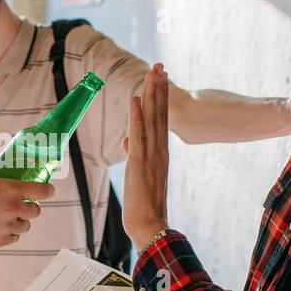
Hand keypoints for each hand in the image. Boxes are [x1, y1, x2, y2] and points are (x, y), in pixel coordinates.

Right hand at [0, 165, 51, 249]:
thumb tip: (2, 160)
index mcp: (10, 189)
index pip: (43, 191)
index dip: (47, 190)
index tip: (47, 191)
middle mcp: (12, 208)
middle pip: (36, 211)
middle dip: (31, 206)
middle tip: (19, 204)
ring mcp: (6, 227)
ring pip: (25, 225)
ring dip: (20, 220)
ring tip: (6, 216)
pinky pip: (14, 238)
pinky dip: (10, 233)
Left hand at [122, 63, 170, 248]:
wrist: (150, 225)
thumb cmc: (144, 204)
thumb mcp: (140, 174)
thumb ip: (136, 154)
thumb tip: (128, 140)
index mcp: (160, 153)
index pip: (161, 119)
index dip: (161, 97)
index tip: (161, 78)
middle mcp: (160, 150)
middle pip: (160, 113)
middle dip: (159, 88)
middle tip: (160, 65)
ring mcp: (151, 156)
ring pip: (152, 119)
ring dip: (152, 94)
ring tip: (153, 72)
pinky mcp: (140, 163)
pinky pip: (139, 135)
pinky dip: (138, 116)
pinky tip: (138, 98)